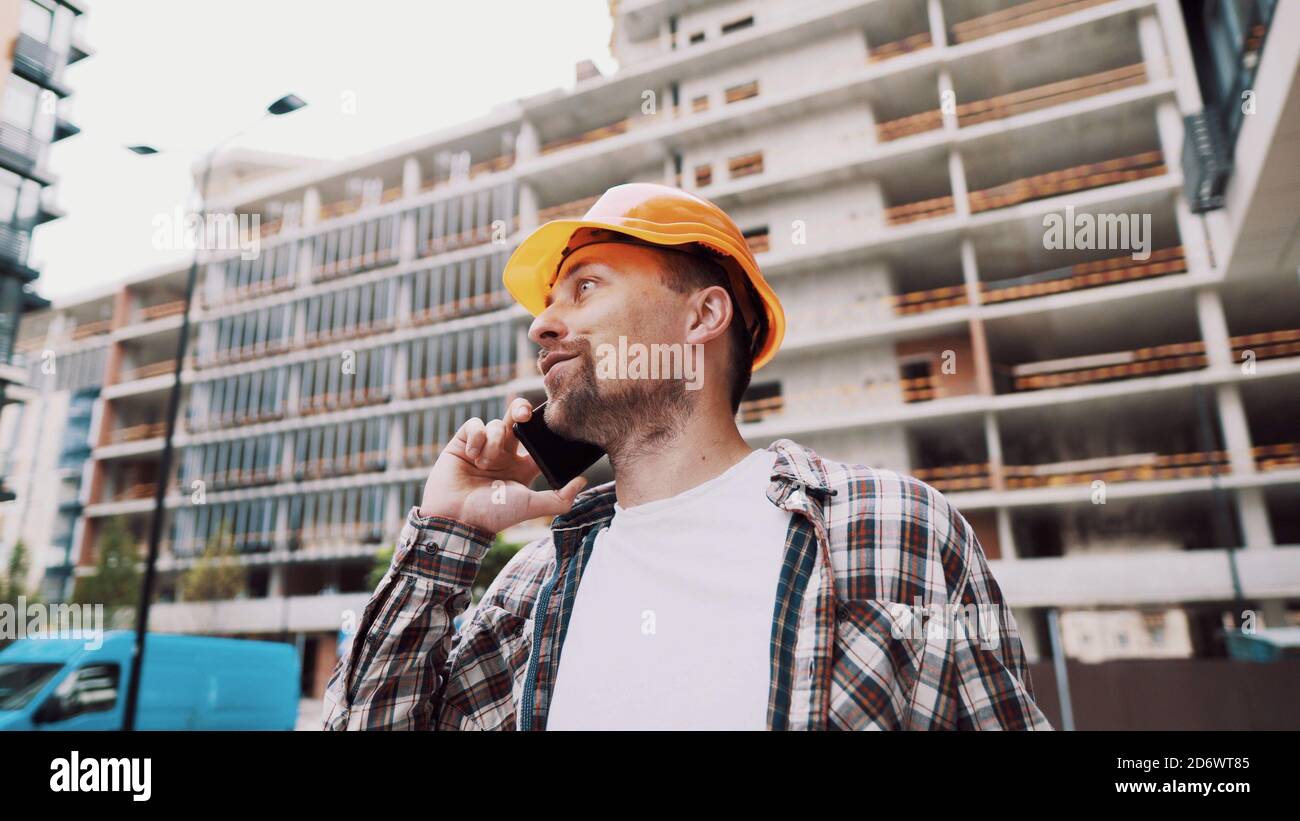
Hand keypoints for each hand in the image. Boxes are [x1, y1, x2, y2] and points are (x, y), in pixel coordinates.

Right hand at [416, 397, 587, 535]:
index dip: (543, 430)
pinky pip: (474, 425)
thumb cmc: (492, 514)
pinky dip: (476, 436)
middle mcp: (504, 454)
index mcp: (522, 467)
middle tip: (525, 415)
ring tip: (485, 462)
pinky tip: (472, 454)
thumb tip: (583, 481)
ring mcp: (483, 447)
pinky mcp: (463, 442)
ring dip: (495, 440)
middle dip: (522, 410)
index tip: (548, 424)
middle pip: (519, 420)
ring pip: (497, 424)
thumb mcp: (530, 506)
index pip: (538, 441)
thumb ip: (559, 498)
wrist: (455, 517)